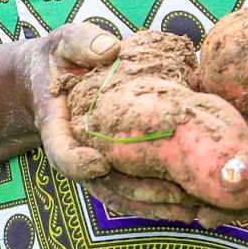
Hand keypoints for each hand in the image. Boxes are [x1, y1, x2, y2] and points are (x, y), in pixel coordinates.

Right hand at [19, 24, 206, 220]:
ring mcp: (94, 162)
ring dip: (154, 205)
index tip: (98, 164)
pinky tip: (191, 201)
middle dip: (137, 193)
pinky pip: (133, 189)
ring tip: (193, 206)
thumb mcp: (66, 42)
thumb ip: (82, 43)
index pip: (60, 151)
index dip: (75, 162)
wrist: (54, 76)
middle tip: (174, 195)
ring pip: (120, 193)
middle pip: (101, 184)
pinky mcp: (114, 164)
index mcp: (57, 124)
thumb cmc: (63, 57)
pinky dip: (158, 200)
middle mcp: (77, 150)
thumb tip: (110, 48)